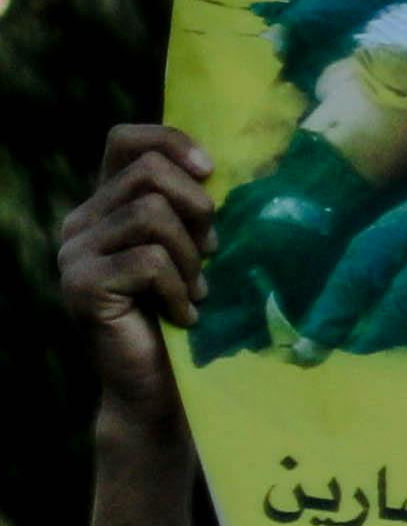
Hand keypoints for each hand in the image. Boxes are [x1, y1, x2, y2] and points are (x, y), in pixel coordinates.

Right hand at [61, 125, 213, 422]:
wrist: (158, 385)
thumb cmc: (185, 314)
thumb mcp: (192, 249)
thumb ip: (189, 207)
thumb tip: (215, 166)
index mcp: (104, 206)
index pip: (125, 140)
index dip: (171, 142)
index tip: (212, 171)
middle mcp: (80, 223)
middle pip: (148, 173)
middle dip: (197, 208)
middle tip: (210, 253)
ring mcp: (74, 254)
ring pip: (152, 215)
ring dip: (191, 256)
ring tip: (195, 291)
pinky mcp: (82, 286)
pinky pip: (149, 261)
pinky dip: (180, 290)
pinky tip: (184, 316)